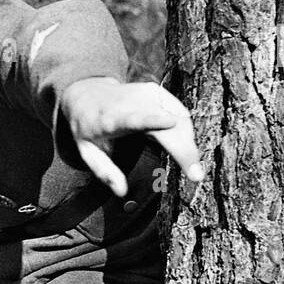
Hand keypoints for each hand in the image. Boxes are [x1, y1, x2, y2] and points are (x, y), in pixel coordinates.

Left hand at [59, 77, 204, 196]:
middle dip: (185, 149)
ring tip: (190, 165)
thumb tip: (121, 192)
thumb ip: (104, 171)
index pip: (135, 118)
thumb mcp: (86, 151)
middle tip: (196, 176)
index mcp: (112, 118)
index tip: (170, 123)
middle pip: (167, 123)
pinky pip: (180, 113)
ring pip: (179, 118)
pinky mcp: (158, 91)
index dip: (153, 120)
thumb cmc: (87, 127)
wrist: (88, 92)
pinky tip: (184, 147)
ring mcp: (147, 93)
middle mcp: (132, 102)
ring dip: (188, 142)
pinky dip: (186, 132)